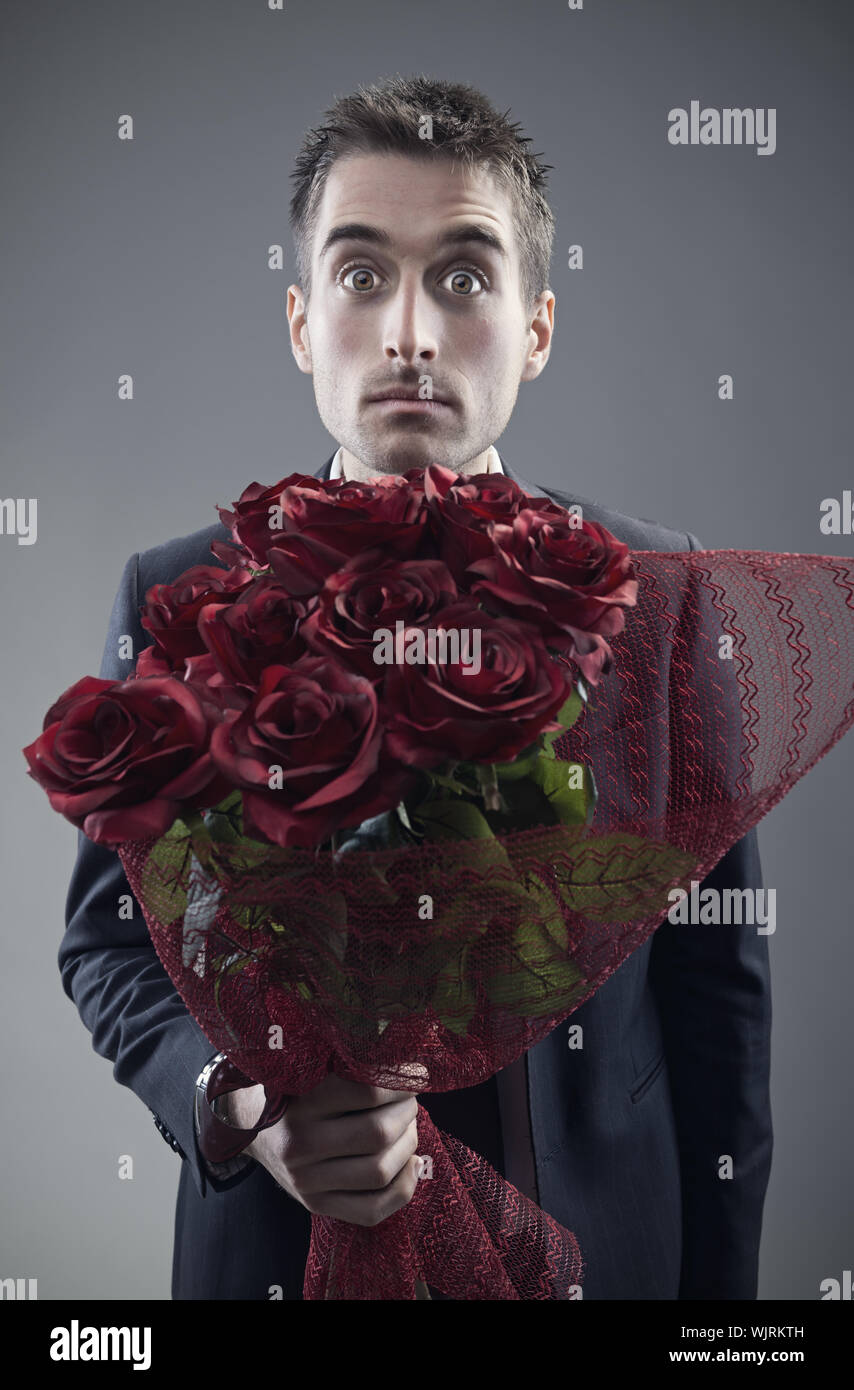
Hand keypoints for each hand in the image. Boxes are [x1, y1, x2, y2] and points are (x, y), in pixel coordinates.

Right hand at [226, 1073, 422, 1227]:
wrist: (257, 1131)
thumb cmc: (298, 1095)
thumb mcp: (315, 1073)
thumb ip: (353, 1070)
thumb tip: (411, 1071)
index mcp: (302, 1102)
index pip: (368, 1092)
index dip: (399, 1083)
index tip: (408, 1075)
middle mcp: (301, 1144)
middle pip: (379, 1134)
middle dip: (407, 1115)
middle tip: (409, 1103)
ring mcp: (308, 1181)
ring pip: (380, 1172)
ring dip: (408, 1146)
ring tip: (407, 1129)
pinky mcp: (317, 1206)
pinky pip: (372, 1210)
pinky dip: (404, 1188)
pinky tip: (411, 1164)